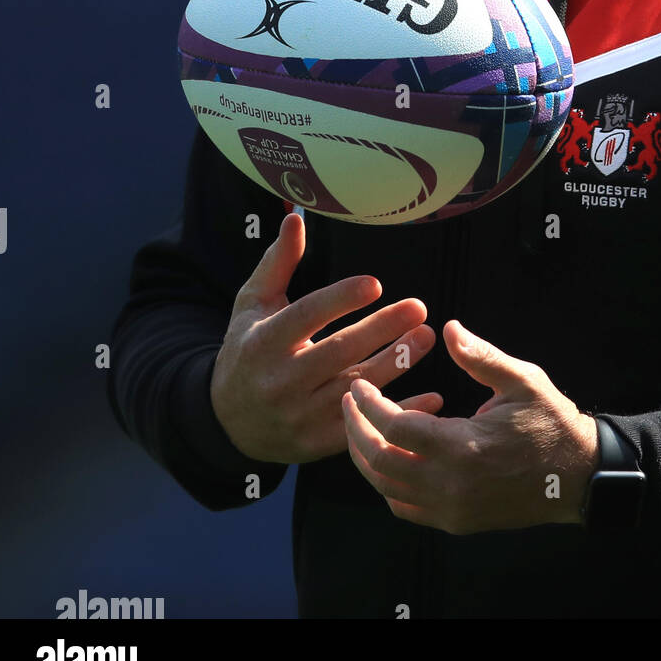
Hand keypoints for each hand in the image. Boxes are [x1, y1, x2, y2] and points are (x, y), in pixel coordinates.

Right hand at [209, 210, 441, 463]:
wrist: (226, 422)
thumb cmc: (247, 350)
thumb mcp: (253, 304)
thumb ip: (278, 262)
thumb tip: (295, 216)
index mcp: (263, 343)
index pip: (306, 317)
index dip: (340, 300)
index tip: (376, 284)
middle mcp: (280, 382)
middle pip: (338, 353)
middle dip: (382, 330)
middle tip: (419, 307)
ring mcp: (298, 417)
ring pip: (356, 388)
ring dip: (397, 363)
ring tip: (426, 337)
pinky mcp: (316, 443)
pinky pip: (364, 426)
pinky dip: (400, 411)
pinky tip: (434, 394)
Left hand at [342, 320, 598, 534]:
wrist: (578, 478)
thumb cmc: (551, 423)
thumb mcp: (523, 380)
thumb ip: (481, 356)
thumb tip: (450, 328)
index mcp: (463, 447)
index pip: (395, 428)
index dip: (369, 405)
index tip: (357, 385)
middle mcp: (450, 485)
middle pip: (379, 462)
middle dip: (355, 431)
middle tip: (348, 403)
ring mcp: (451, 509)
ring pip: (386, 488)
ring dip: (365, 458)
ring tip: (360, 428)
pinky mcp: (455, 522)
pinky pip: (404, 507)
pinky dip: (386, 484)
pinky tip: (388, 458)